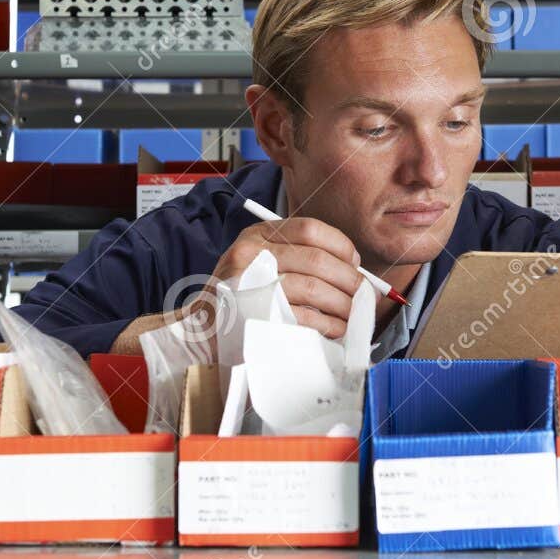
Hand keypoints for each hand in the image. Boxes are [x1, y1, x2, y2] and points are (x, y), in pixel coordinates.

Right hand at [203, 216, 363, 338]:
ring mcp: (251, 284)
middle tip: (360, 294)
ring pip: (314, 288)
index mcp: (258, 235)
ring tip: (349, 314)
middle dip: (348, 279)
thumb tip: (351, 266)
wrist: (199, 329)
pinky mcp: (255, 315)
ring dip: (341, 304)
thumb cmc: (240, 297)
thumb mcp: (258, 262)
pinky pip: (304, 316)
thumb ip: (296, 256)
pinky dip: (327, 324)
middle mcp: (251, 253)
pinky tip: (334, 328)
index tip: (354, 263)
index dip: (341, 246)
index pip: (310, 229)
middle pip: (317, 260)